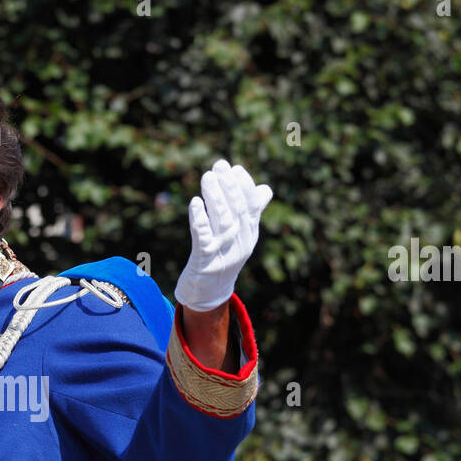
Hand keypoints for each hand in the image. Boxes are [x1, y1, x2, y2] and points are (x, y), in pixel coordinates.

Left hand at [174, 159, 272, 311]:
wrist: (209, 294)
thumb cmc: (224, 259)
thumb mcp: (241, 236)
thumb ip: (251, 212)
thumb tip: (265, 188)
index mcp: (249, 233)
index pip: (251, 205)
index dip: (244, 186)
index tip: (234, 168)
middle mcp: (240, 241)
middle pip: (236, 209)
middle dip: (228, 185)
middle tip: (219, 165)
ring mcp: (223, 251)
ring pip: (222, 220)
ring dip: (215, 196)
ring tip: (207, 177)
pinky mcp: (205, 261)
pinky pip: (203, 237)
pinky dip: (199, 219)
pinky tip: (195, 203)